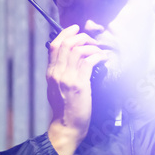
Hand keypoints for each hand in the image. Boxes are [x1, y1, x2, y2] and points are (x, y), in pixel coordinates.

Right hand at [46, 25, 106, 154]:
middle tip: (92, 39)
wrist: (66, 126)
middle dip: (81, 37)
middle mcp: (57, 73)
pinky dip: (98, 56)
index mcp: (50, 73)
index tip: (76, 29)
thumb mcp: (57, 87)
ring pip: (78, 50)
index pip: (54, 46)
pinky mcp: (79, 85)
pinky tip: (103, 59)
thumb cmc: (65, 108)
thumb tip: (68, 58)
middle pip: (66, 44)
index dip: (65, 33)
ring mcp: (67, 78)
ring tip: (99, 50)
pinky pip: (89, 62)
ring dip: (91, 46)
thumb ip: (60, 72)